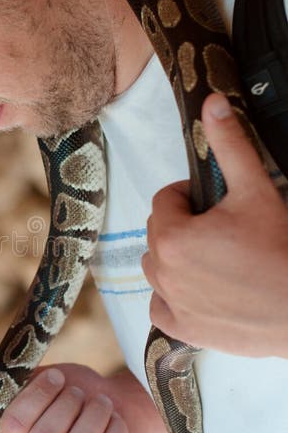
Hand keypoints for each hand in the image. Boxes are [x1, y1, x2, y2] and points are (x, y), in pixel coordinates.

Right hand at [0, 364, 169, 432]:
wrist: (120, 403)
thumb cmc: (75, 391)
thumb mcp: (43, 380)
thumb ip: (10, 387)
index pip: (13, 425)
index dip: (36, 397)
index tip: (56, 376)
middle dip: (66, 406)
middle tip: (79, 392)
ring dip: (94, 415)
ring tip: (101, 403)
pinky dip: (114, 430)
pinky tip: (114, 420)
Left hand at [142, 93, 287, 356]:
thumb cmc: (279, 248)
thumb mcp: (255, 190)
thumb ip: (230, 145)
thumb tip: (212, 102)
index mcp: (172, 236)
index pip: (165, 201)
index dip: (190, 197)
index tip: (216, 202)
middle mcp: (162, 272)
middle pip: (159, 234)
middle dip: (183, 225)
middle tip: (221, 229)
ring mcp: (171, 304)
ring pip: (157, 269)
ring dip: (175, 259)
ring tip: (213, 257)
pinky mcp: (184, 330)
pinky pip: (160, 308)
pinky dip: (172, 298)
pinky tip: (199, 290)